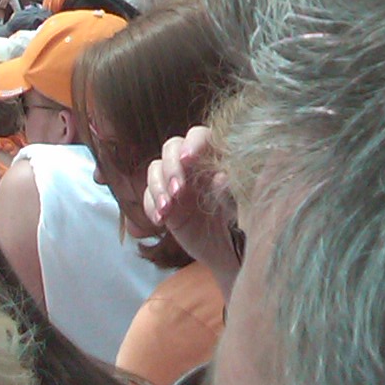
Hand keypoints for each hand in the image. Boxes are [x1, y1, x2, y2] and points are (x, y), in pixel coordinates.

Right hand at [144, 125, 241, 297]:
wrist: (225, 249)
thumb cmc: (236, 221)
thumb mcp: (235, 206)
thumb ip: (227, 191)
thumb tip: (221, 177)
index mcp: (211, 156)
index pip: (198, 136)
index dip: (192, 143)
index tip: (187, 159)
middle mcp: (190, 164)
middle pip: (171, 148)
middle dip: (171, 168)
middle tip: (177, 191)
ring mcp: (175, 181)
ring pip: (155, 169)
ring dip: (157, 187)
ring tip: (166, 209)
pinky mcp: (163, 201)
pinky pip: (148, 196)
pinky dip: (150, 206)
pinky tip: (160, 221)